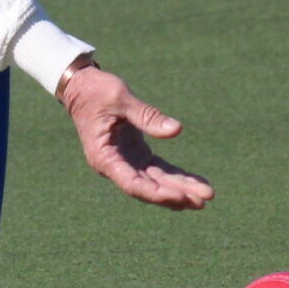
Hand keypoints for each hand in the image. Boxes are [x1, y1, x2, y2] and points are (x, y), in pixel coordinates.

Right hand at [59, 65, 212, 209]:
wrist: (81, 87)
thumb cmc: (96, 91)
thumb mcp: (120, 99)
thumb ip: (147, 116)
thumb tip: (176, 129)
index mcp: (104, 157)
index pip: (134, 184)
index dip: (158, 193)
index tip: (181, 197)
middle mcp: (114, 166)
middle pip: (149, 187)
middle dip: (177, 194)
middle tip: (204, 200)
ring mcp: (126, 162)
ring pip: (157, 181)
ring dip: (181, 189)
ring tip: (207, 194)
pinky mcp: (136, 154)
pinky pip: (159, 170)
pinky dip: (177, 176)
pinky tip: (196, 182)